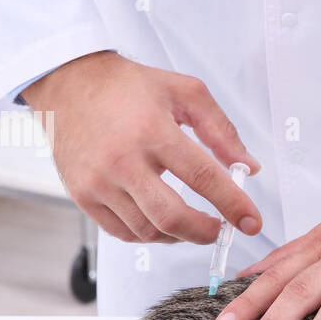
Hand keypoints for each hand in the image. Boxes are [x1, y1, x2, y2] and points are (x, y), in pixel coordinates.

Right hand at [23, 51, 261, 243]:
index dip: (233, 205)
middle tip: (222, 229)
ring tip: (194, 224)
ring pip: (148, 231)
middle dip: (206, 232)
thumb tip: (248, 168)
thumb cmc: (128, 87)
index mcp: (153, 130)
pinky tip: (163, 221)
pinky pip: (123, 232)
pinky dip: (150, 234)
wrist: (70, 83)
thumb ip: (221, 130)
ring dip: (180, 236)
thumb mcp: (185, 91)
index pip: (203, 177)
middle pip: (172, 217)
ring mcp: (98, 182)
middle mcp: (122, 160)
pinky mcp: (82, 196)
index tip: (251, 221)